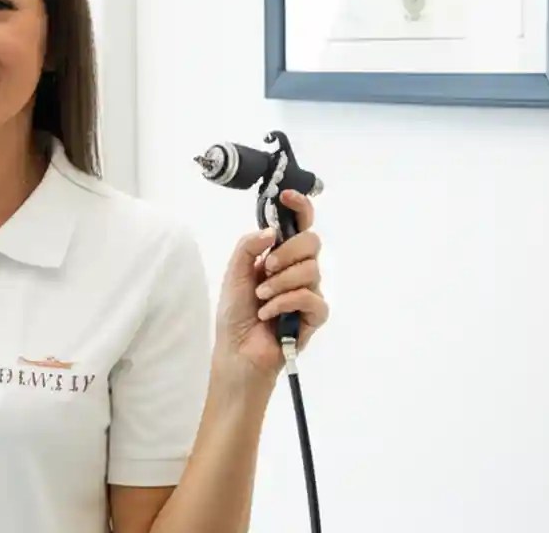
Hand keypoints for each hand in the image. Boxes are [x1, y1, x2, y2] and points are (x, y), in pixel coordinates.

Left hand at [213, 190, 328, 384]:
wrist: (237, 351)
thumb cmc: (235, 313)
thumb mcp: (235, 273)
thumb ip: (249, 247)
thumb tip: (272, 230)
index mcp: (279, 256)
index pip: (298, 225)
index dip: (299, 207)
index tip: (287, 196)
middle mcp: (297, 270)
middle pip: (312, 242)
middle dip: (288, 252)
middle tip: (266, 269)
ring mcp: (308, 292)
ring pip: (311, 270)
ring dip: (280, 283)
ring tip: (261, 298)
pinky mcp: (314, 316)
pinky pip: (311, 298)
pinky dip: (286, 303)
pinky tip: (269, 313)